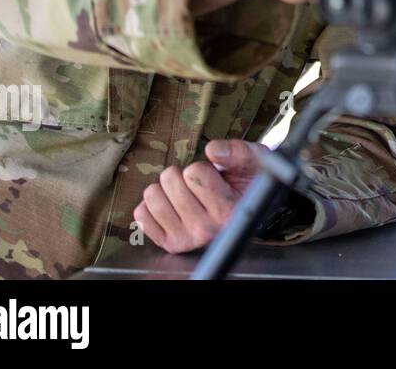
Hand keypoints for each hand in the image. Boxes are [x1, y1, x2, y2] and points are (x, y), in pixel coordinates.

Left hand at [134, 139, 265, 253]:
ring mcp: (186, 239)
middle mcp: (207, 230)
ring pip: (152, 196)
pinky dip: (151, 204)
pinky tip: (171, 205)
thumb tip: (212, 150)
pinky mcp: (169, 244)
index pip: (194, 173)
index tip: (215, 177)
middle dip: (182, 174)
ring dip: (165, 188)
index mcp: (229, 211)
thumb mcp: (254, 160)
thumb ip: (238, 152)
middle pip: (170, 181)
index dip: (202, 167)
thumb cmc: (249, 180)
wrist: (248, 208)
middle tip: (198, 185)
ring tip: (184, 193)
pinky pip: (141, 214)